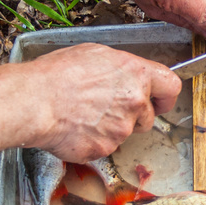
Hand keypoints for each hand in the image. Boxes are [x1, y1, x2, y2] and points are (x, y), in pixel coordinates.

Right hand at [0, 43, 180, 162]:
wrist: (34, 101)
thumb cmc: (57, 73)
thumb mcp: (95, 55)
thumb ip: (120, 69)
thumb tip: (125, 77)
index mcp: (136, 75)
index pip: (170, 87)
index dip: (164, 96)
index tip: (159, 100)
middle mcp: (135, 103)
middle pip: (148, 116)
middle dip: (132, 115)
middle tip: (106, 107)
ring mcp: (121, 130)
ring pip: (125, 133)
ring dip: (111, 128)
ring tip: (83, 114)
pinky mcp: (105, 150)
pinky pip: (104, 147)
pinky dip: (93, 141)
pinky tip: (75, 127)